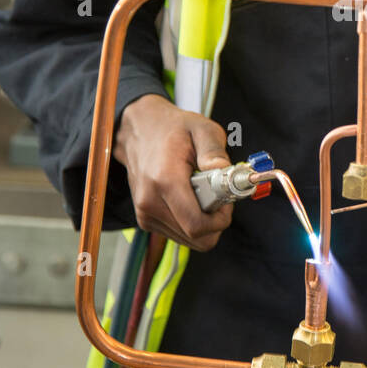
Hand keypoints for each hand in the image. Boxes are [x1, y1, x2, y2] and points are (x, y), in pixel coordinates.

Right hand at [113, 94, 233, 249]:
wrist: (140, 131)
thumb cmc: (172, 130)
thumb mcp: (201, 128)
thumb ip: (214, 150)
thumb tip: (223, 172)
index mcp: (165, 181)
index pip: (196, 225)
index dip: (220, 219)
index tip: (226, 201)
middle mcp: (150, 202)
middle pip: (196, 237)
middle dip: (215, 222)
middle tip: (218, 197)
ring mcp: (145, 213)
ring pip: (189, 239)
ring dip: (204, 222)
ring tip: (203, 193)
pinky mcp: (145, 219)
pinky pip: (179, 234)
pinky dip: (191, 222)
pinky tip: (190, 199)